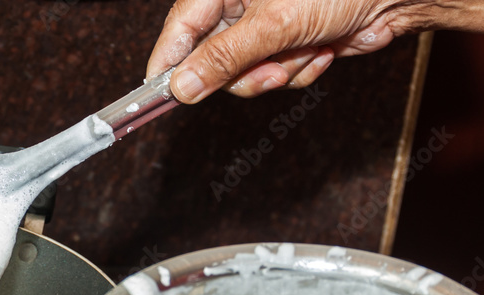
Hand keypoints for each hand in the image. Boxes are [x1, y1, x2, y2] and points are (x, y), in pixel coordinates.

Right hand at [148, 0, 483, 102]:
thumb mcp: (274, 22)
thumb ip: (223, 57)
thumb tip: (183, 85)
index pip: (179, 31)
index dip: (170, 65)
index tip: (163, 96)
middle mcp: (239, 6)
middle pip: (211, 61)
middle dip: (245, 73)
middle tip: (272, 68)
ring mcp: (263, 26)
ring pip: (244, 75)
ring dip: (278, 73)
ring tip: (306, 49)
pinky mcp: (287, 44)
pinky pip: (275, 75)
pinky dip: (299, 72)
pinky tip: (320, 50)